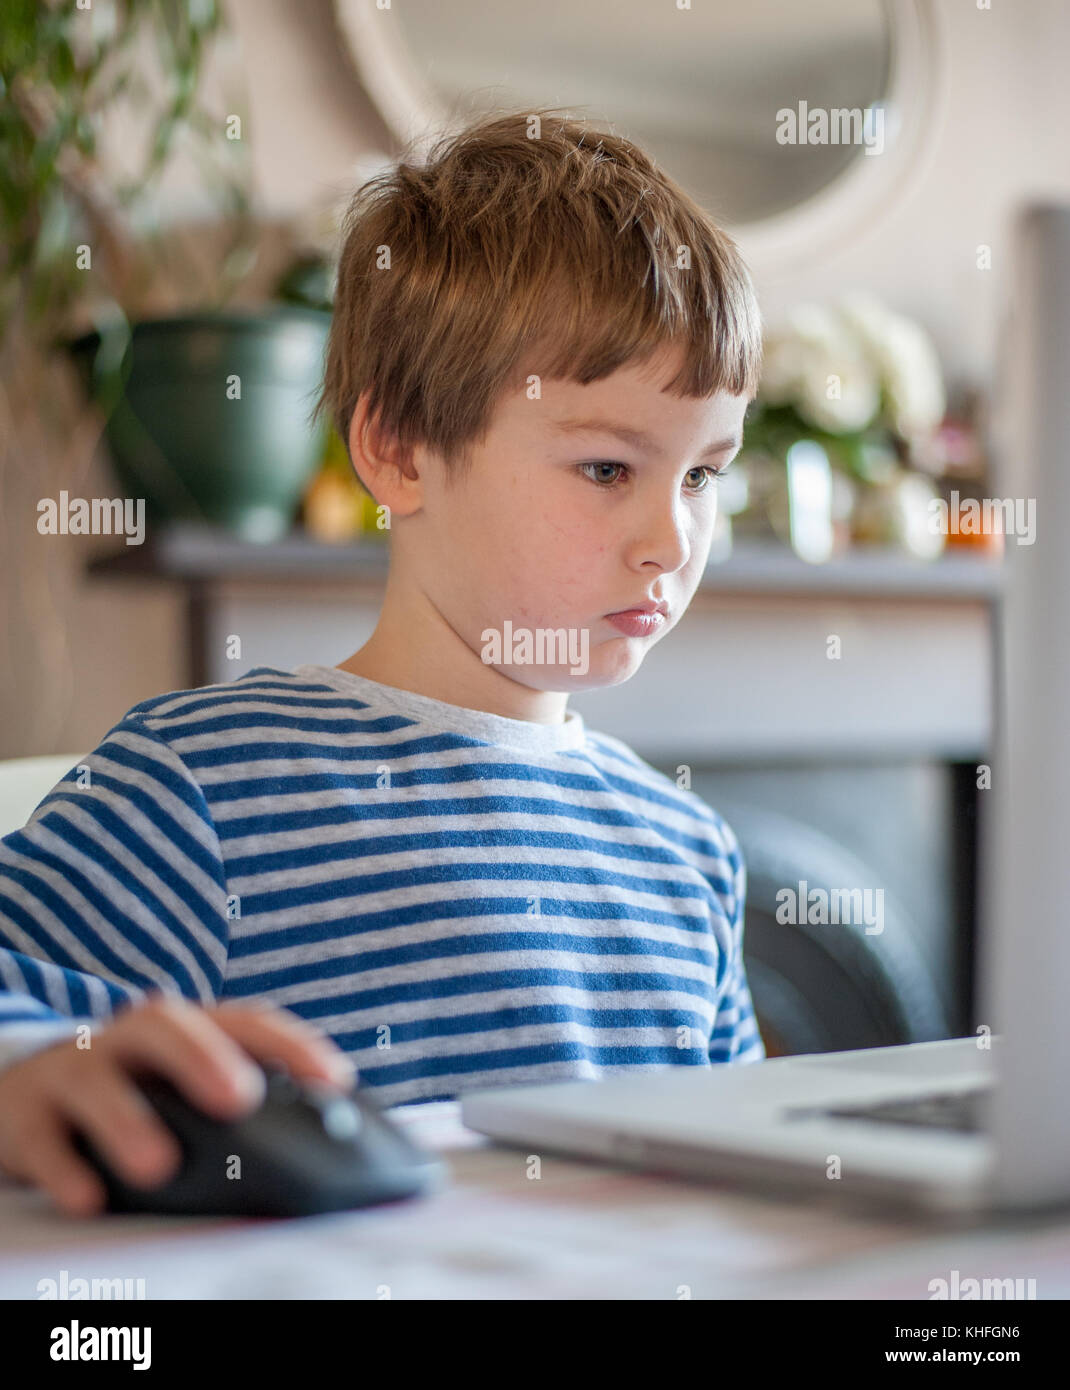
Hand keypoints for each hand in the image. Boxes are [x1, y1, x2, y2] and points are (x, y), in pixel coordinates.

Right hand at [0, 993, 355, 1217]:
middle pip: (166, 1028)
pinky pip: (42, 1140)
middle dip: (204, 1058)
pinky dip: (64, 1169)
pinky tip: (90, 1197)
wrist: (26, 1094)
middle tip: (240, 1097)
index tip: (335, 1079)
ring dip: (128, 1122)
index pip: (245, 1021)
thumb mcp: (181, 1085)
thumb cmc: (132, 1093)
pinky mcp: (23, 1118)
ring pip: (97, 1083)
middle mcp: (128, 1040)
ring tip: (158, 1165)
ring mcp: (73, 1072)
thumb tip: (326, 1140)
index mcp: (183, 1029)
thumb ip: (239, 1100)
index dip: (291, 1044)